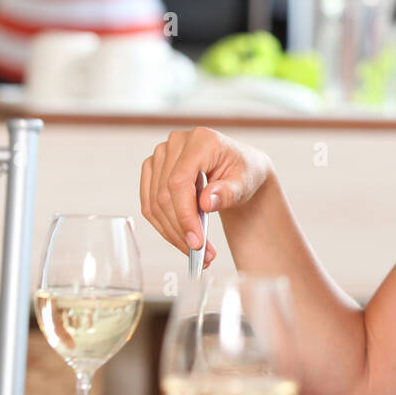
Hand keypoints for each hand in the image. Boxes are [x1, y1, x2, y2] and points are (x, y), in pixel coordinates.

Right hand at [139, 127, 271, 266]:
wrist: (239, 169)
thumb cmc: (244, 172)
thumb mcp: (245, 183)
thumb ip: (227, 192)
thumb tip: (205, 203)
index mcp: (201, 140)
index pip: (180, 181)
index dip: (184, 214)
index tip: (197, 242)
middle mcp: (176, 143)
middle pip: (165, 194)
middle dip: (181, 229)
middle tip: (201, 254)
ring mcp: (161, 155)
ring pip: (154, 203)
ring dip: (172, 233)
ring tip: (196, 252)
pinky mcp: (153, 170)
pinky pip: (150, 204)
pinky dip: (164, 226)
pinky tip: (182, 240)